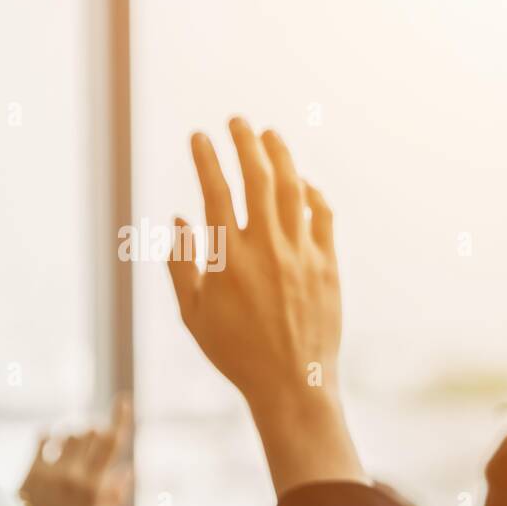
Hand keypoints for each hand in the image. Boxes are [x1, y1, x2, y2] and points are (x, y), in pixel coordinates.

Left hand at [19, 397, 132, 505]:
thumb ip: (117, 497)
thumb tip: (126, 470)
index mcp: (96, 487)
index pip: (112, 443)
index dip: (120, 418)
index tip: (124, 398)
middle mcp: (75, 474)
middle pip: (92, 433)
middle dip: (99, 433)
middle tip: (97, 445)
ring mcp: (52, 471)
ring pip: (70, 433)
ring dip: (78, 435)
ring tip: (76, 451)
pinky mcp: (33, 469)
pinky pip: (44, 438)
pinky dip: (52, 435)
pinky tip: (54, 443)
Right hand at [168, 118, 363, 495]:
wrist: (293, 384)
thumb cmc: (237, 353)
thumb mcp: (193, 313)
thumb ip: (181, 263)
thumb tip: (178, 219)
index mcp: (228, 259)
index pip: (215, 190)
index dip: (206, 158)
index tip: (199, 136)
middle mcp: (267, 249)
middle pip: (258, 178)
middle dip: (246, 142)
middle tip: (237, 121)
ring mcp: (302, 255)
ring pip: (294, 190)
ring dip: (282, 157)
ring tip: (271, 135)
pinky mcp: (328, 266)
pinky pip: (323, 218)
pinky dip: (313, 195)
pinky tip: (303, 183)